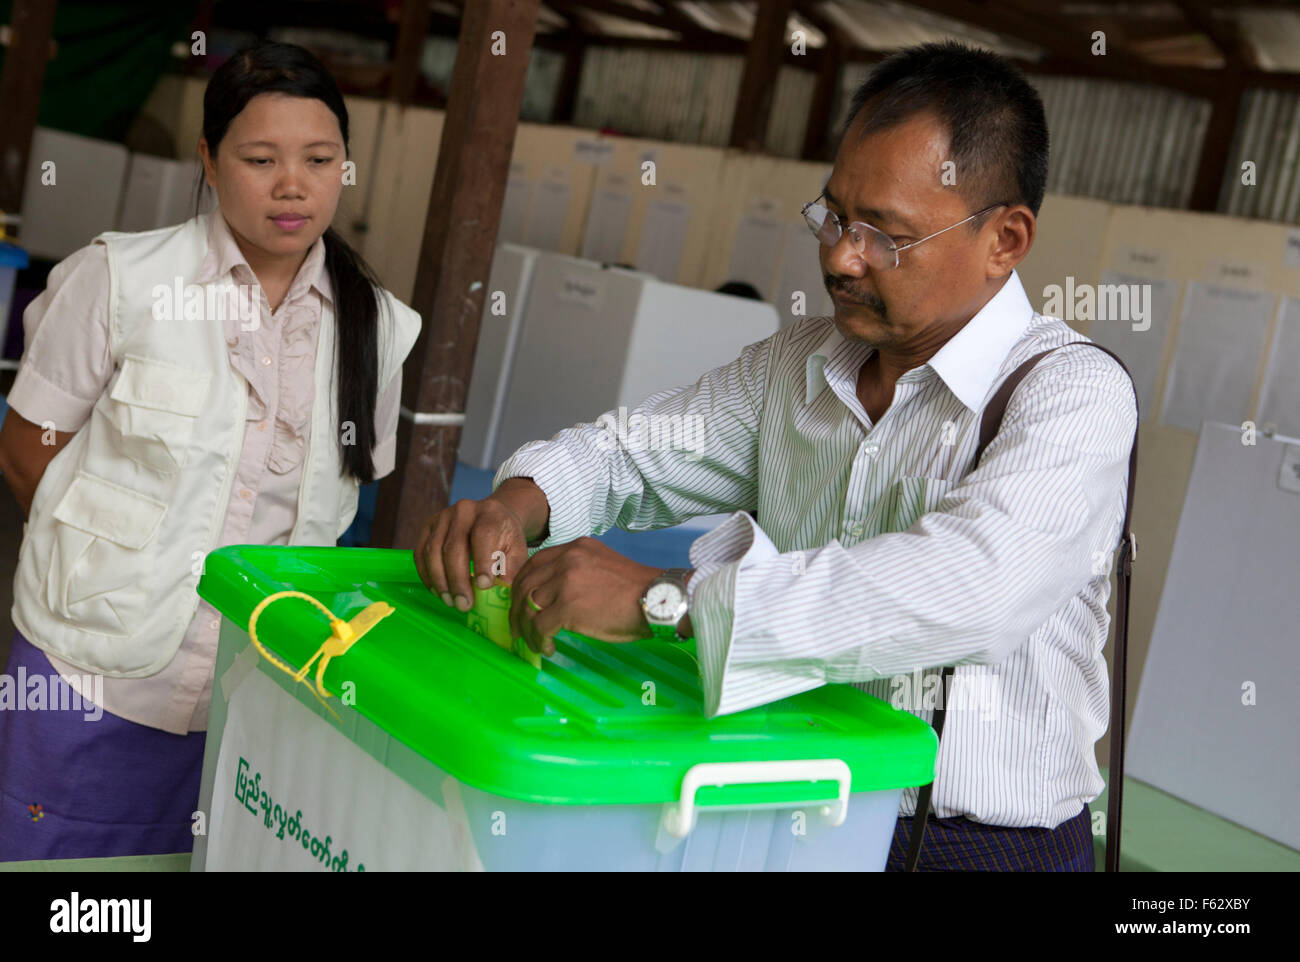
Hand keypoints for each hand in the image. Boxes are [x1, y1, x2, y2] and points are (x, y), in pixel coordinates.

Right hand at [414, 487, 537, 611]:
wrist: (491, 517)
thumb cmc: (504, 538)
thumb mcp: (517, 550)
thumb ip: (511, 568)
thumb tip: (500, 590)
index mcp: (490, 513)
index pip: (483, 535)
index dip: (482, 562)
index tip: (483, 586)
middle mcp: (464, 510)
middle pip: (454, 546)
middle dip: (457, 580)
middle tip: (463, 604)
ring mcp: (443, 517)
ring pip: (434, 551)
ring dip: (440, 581)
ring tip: (450, 601)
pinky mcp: (428, 526)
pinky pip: (421, 553)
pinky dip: (427, 575)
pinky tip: (437, 591)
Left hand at [508, 537, 658, 656]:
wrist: (657, 599)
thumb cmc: (636, 590)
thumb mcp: (603, 566)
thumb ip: (578, 571)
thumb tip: (558, 595)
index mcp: (575, 548)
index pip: (535, 563)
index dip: (523, 584)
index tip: (521, 601)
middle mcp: (566, 560)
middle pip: (525, 583)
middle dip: (516, 607)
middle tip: (517, 627)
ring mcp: (565, 583)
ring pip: (528, 606)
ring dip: (527, 628)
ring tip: (533, 642)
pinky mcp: (568, 607)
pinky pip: (540, 626)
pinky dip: (539, 639)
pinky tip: (548, 647)